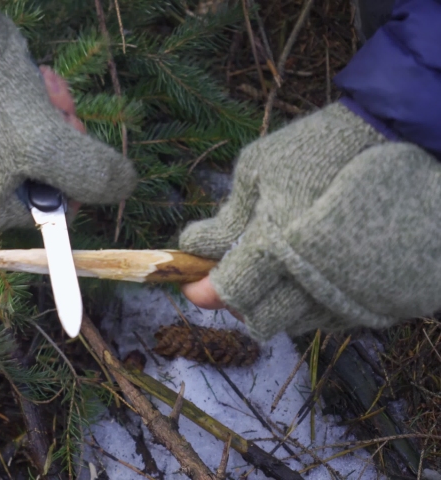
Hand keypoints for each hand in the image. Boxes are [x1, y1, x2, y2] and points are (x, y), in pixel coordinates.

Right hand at [0, 12, 136, 238]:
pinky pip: (21, 121)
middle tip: (63, 115)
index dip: (76, 188)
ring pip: (39, 143)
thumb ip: (92, 176)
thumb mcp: (50, 148)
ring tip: (46, 89)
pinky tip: (38, 79)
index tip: (84, 159)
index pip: (50, 214)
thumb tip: (125, 186)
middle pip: (47, 175)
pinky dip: (36, 100)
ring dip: (54, 113)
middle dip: (64, 140)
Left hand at [178, 102, 440, 340]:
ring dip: (276, 305)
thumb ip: (225, 216)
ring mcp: (349, 292)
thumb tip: (191, 246)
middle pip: (262, 321)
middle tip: (237, 276)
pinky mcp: (377, 297)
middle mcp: (313, 279)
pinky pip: (331, 318)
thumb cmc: (315, 148)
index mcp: (278, 245)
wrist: (394, 140)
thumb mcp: (257, 169)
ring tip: (275, 270)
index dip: (206, 291)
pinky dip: (310, 303)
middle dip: (240, 303)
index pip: (232, 293)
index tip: (193, 284)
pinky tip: (307, 274)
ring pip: (296, 323)